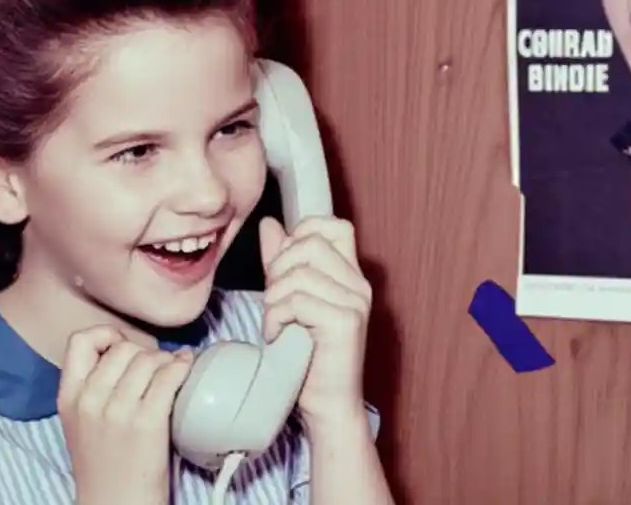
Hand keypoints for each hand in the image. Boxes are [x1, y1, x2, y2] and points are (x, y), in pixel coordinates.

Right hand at [57, 325, 194, 504]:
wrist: (115, 504)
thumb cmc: (104, 466)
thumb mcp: (81, 423)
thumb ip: (92, 388)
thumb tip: (128, 354)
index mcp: (69, 398)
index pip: (80, 341)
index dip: (106, 335)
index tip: (123, 346)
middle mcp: (90, 400)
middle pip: (123, 348)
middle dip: (145, 351)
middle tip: (156, 365)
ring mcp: (118, 410)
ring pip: (148, 358)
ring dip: (166, 359)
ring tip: (173, 369)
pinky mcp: (147, 421)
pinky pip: (169, 376)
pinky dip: (183, 366)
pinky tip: (187, 368)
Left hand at [260, 215, 373, 428]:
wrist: (327, 405)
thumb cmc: (309, 357)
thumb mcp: (291, 300)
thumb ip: (282, 263)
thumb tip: (270, 225)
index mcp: (351, 276)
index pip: (336, 226)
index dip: (304, 231)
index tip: (285, 262)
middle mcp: (359, 285)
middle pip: (310, 244)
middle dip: (279, 269)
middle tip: (275, 302)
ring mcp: (355, 303)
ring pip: (299, 274)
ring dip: (274, 299)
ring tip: (275, 323)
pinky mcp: (345, 323)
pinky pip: (297, 301)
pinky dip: (276, 318)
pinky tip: (277, 337)